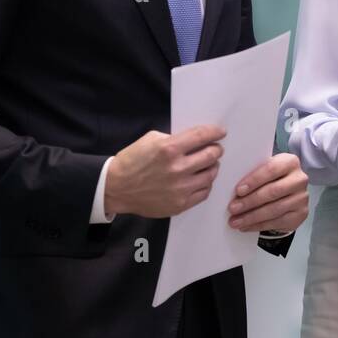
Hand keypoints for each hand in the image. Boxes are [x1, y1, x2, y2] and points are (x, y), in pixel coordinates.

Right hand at [105, 125, 224, 217]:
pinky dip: (205, 184)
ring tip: (206, 165)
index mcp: (169, 148)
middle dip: (215, 149)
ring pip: (211, 174)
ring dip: (211, 167)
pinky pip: (204, 192)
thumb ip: (176, 138)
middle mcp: (177, 169)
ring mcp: (180, 188)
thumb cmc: (132, 161)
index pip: (203, 136)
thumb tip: (197, 140)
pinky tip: (199, 179)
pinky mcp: (180, 204)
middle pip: (212, 155)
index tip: (221, 132)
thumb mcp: (151, 139)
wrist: (116, 187)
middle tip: (214, 149)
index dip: (216, 132)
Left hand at [227, 153, 308, 232]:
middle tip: (233, 208)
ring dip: (251, 217)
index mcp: (290, 162)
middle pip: (273, 191)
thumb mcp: (264, 171)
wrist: (288, 193)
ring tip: (235, 221)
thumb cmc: (270, 179)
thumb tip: (232, 189)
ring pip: (274, 209)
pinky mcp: (300, 214)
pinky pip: (277, 222)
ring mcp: (302, 198)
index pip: (271, 169)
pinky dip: (258, 225)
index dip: (254, 180)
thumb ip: (253, 174)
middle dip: (250, 201)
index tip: (238, 191)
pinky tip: (246, 226)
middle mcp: (299, 179)